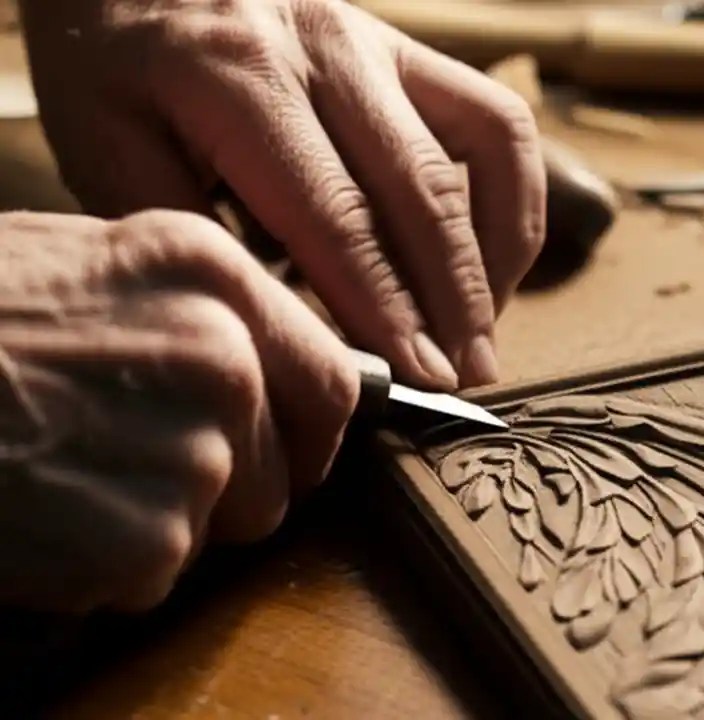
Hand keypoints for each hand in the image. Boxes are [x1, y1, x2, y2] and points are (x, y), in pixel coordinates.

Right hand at [0, 210, 358, 611]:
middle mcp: (224, 355)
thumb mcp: (81, 266)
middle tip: (131, 474)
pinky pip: (151, 575)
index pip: (330, 381)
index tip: (287, 454)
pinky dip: (98, 568)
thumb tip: (266, 367)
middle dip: (226, 493)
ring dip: (150, 525)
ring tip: (61, 474)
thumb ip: (195, 313)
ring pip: (215, 529)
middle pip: (284, 475)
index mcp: (212, 275)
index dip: (307, 434)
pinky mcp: (146, 533)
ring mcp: (191, 447)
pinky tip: (38, 513)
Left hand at [19, 0, 545, 389]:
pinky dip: (512, 200)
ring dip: (495, 251)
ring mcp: (383, 45)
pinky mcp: (414, 51)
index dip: (387, 304)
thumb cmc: (113, 65)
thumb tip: (289, 324)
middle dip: (454, 298)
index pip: (338, 214)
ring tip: (483, 326)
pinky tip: (491, 261)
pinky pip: (498, 123)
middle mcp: (328, 52)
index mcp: (239, 80)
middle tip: (468, 376)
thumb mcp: (106, 146)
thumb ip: (193, 231)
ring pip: (485, 149)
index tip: (419, 374)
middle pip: (422, 191)